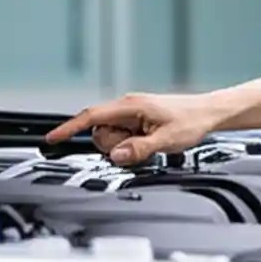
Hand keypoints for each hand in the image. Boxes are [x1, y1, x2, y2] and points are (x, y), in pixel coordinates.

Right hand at [43, 92, 222, 165]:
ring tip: (149, 142)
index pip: (91, 116)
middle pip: (99, 133)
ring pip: (110, 138)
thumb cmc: (191, 120)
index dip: (70, 127)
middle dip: (114, 146)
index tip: (52, 138)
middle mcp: (127, 107)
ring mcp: (131, 115)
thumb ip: (140, 148)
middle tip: (141, 145)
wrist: (208, 114)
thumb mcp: (167, 139)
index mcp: (131, 106)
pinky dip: (130, 145)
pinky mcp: (136, 122)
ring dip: (124, 147)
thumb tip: (118, 155)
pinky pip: (122, 138)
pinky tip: (149, 143)